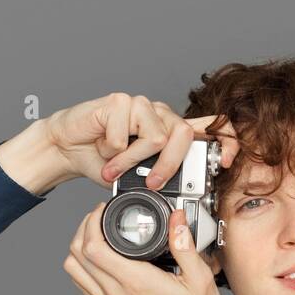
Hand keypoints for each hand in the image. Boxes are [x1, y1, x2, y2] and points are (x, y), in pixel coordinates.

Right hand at [44, 92, 240, 188]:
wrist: (67, 149)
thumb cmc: (104, 162)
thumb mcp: (140, 176)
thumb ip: (164, 177)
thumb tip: (187, 192)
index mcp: (171, 130)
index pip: (209, 127)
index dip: (225, 140)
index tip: (227, 161)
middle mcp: (160, 114)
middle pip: (183, 135)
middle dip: (169, 166)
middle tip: (150, 183)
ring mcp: (141, 105)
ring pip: (156, 137)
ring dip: (132, 161)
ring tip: (114, 166)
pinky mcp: (119, 101)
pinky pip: (126, 134)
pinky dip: (113, 151)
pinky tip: (102, 148)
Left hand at [63, 203, 241, 294]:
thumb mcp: (199, 280)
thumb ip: (185, 246)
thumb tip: (176, 220)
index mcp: (136, 283)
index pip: (93, 247)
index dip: (91, 222)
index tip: (102, 211)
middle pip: (76, 255)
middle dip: (82, 230)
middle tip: (97, 220)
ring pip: (74, 272)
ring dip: (78, 250)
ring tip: (94, 238)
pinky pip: (83, 288)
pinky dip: (83, 269)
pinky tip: (100, 262)